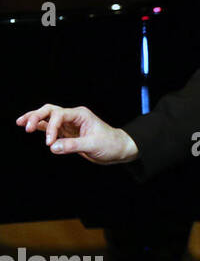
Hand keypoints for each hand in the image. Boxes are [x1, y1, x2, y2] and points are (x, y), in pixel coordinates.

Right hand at [14, 104, 138, 164]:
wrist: (118, 149)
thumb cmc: (110, 144)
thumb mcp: (93, 145)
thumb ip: (72, 146)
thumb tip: (52, 147)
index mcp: (81, 115)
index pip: (59, 115)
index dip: (51, 127)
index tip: (49, 142)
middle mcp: (73, 117)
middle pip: (50, 110)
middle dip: (36, 116)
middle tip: (25, 126)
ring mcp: (69, 124)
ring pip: (48, 117)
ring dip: (34, 119)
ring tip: (20, 123)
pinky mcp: (67, 133)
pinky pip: (50, 127)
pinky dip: (40, 127)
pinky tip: (29, 128)